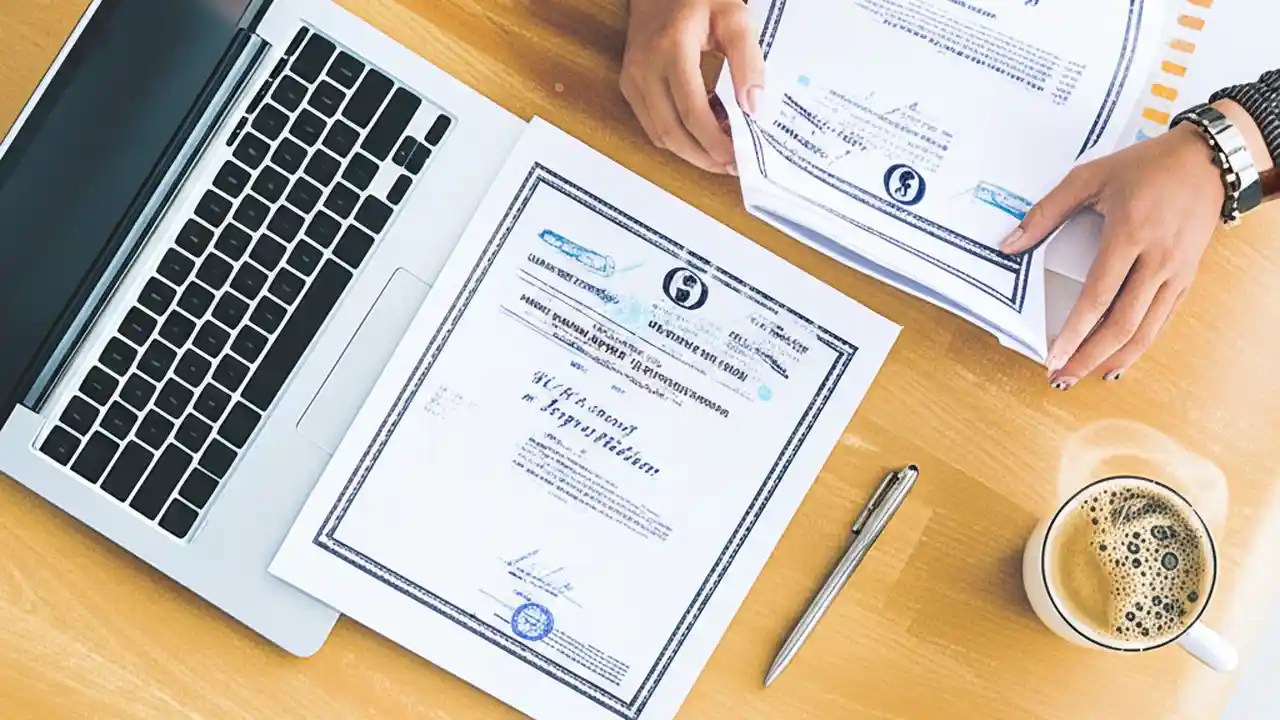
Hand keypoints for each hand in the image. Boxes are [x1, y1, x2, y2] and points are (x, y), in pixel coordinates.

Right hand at [621, 0, 764, 174]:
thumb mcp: (735, 17)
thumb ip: (748, 61)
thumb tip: (752, 107)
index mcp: (671, 50)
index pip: (692, 112)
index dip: (716, 142)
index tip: (739, 156)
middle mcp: (645, 69)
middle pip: (672, 133)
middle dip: (704, 157)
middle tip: (732, 164)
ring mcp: (633, 80)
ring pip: (659, 136)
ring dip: (691, 152)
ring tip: (721, 153)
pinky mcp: (630, 86)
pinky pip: (652, 125)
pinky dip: (677, 138)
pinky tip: (701, 133)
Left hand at [1000, 122, 1227, 387]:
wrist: (1207, 160)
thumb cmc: (1146, 166)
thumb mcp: (1089, 177)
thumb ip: (1045, 212)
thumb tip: (1009, 244)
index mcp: (1131, 235)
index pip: (1098, 297)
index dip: (1074, 332)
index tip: (1053, 355)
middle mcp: (1158, 260)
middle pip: (1123, 324)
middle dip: (1089, 357)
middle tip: (1061, 377)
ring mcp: (1177, 273)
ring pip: (1146, 330)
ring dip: (1113, 359)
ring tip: (1083, 376)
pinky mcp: (1187, 278)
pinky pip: (1162, 321)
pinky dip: (1139, 345)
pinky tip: (1118, 360)